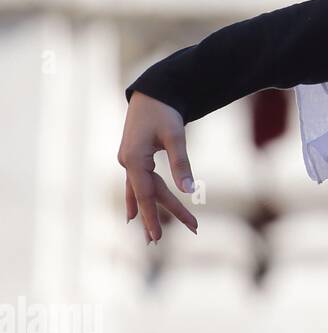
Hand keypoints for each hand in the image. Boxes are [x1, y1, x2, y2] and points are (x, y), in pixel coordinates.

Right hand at [117, 92, 197, 241]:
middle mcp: (127, 163)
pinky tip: (133, 216)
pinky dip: (138, 200)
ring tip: (153, 239)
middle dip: (170, 213)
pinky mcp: (134, 159)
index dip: (152, 217)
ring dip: (153, 211)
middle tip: (194, 229)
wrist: (151, 93)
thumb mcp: (175, 136)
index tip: (157, 237)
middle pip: (150, 195)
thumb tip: (191, 191)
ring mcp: (129, 162)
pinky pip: (137, 185)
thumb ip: (181, 163)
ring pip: (144, 191)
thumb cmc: (164, 112)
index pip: (145, 195)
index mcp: (134, 159)